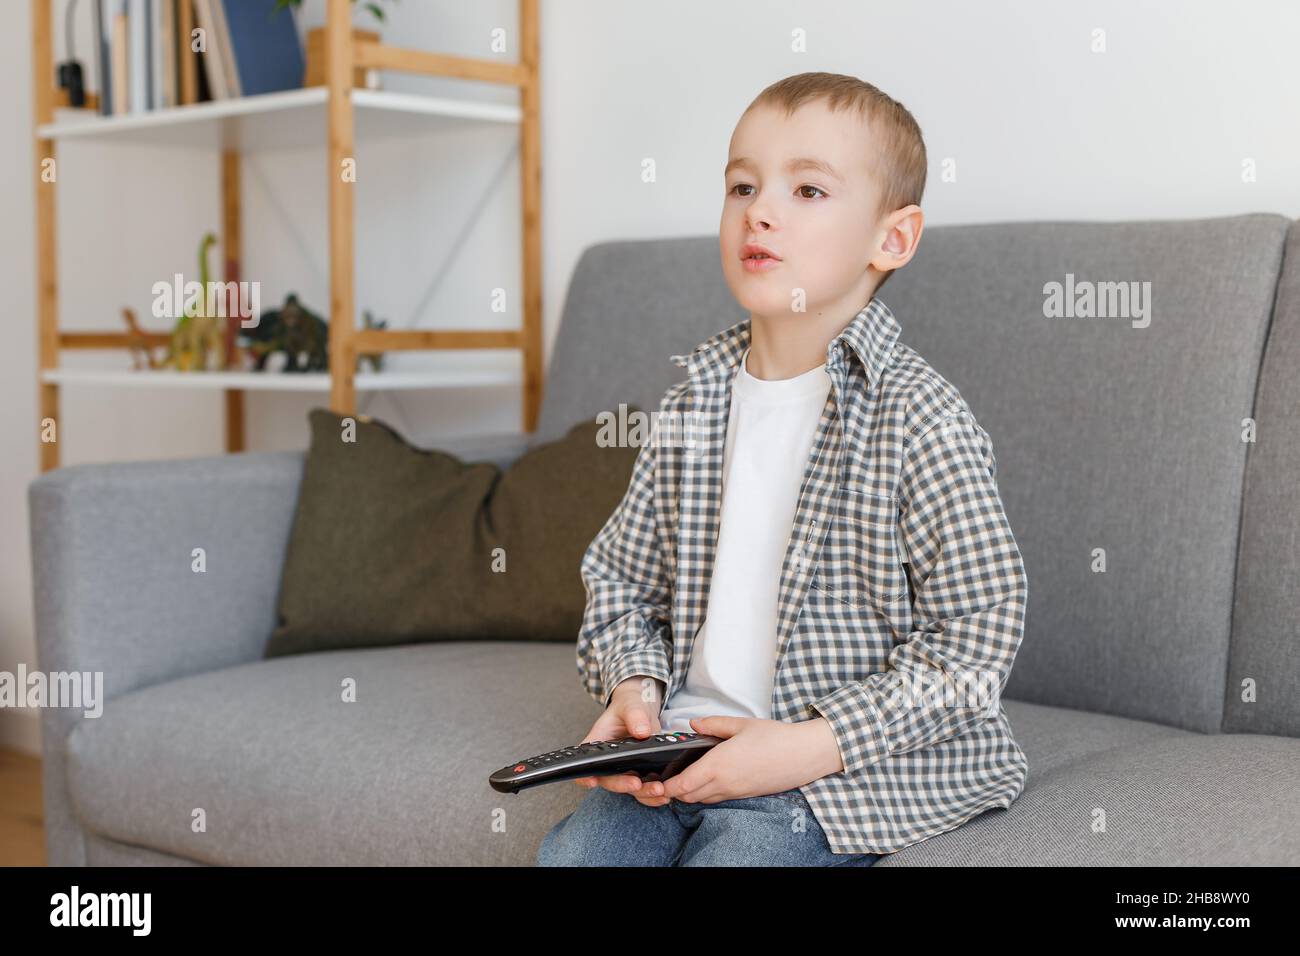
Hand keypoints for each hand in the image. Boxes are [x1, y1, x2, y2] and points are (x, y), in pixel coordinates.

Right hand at [572, 676, 667, 806]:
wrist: (642, 710)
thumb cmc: (629, 706)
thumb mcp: (631, 705)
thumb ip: (635, 715)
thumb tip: (642, 731)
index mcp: (598, 743)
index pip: (585, 762)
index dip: (585, 775)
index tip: (592, 780)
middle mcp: (608, 761)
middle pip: (610, 780)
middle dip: (624, 785)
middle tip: (638, 784)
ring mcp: (624, 769)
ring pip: (629, 789)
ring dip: (643, 793)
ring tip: (659, 791)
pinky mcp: (641, 773)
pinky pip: (644, 789)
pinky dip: (654, 795)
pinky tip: (666, 794)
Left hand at [639, 715, 842, 806]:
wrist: (805, 755)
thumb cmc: (776, 737)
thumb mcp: (741, 724)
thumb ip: (713, 724)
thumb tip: (692, 723)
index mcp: (719, 765)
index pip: (683, 784)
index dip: (666, 786)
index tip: (655, 782)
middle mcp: (725, 783)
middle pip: (688, 796)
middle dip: (673, 790)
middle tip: (662, 778)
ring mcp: (735, 792)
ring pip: (702, 800)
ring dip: (688, 793)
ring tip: (680, 778)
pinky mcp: (744, 795)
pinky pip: (717, 799)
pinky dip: (704, 793)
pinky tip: (704, 780)